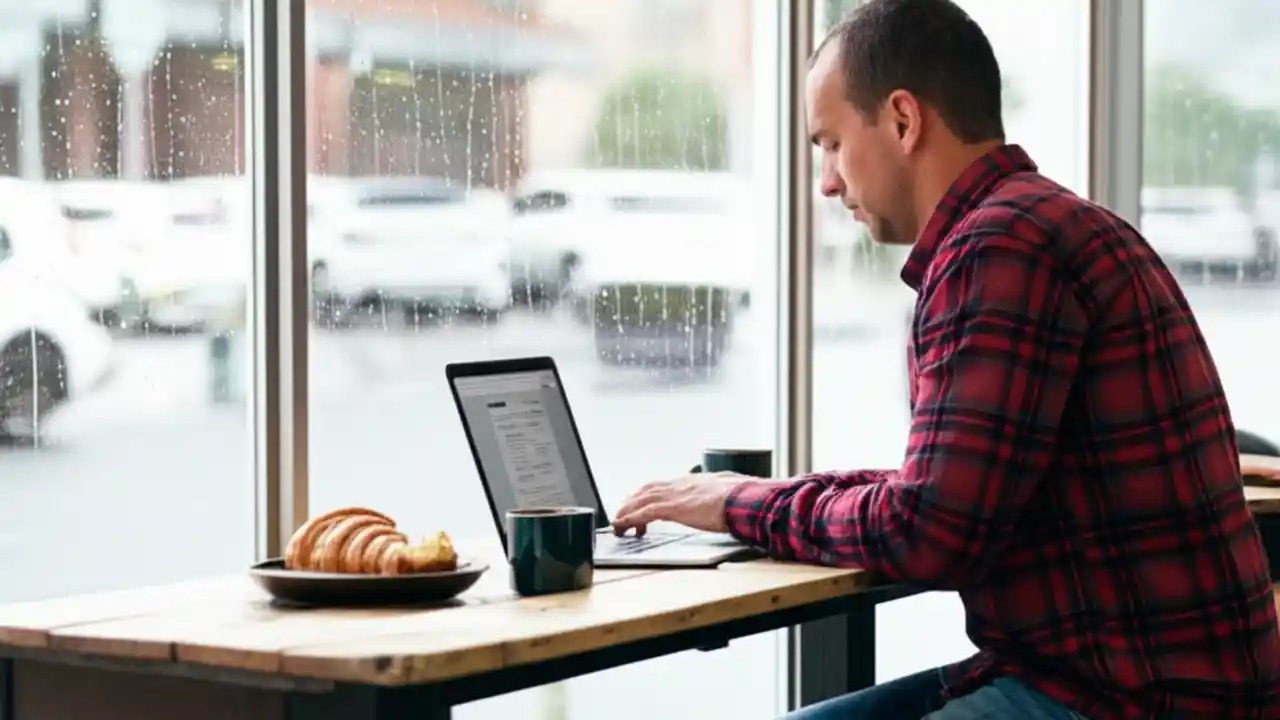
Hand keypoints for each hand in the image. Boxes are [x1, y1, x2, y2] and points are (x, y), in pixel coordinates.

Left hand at [612, 472, 747, 535]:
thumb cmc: (744, 498)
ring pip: (641, 499)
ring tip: (618, 524)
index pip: (664, 485)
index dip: (650, 493)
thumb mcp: (729, 493)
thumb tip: (727, 499)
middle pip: (647, 489)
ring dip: (626, 511)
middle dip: (632, 501)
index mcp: (693, 482)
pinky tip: (622, 526)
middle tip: (623, 514)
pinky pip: (644, 512)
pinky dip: (629, 519)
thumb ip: (721, 495)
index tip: (642, 501)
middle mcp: (681, 484)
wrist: (746, 498)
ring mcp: (675, 495)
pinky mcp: (672, 508)